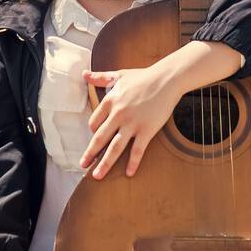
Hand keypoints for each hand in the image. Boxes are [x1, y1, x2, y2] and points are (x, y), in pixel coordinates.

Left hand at [79, 64, 180, 179]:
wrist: (167, 79)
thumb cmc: (143, 77)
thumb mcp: (119, 75)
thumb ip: (100, 77)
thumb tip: (83, 74)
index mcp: (110, 101)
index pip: (94, 122)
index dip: (93, 131)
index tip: (95, 137)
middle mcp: (118, 114)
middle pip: (100, 138)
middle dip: (90, 153)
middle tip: (82, 165)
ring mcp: (132, 123)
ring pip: (115, 147)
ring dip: (105, 163)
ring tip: (97, 176)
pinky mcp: (147, 129)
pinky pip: (138, 150)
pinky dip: (133, 162)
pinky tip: (129, 173)